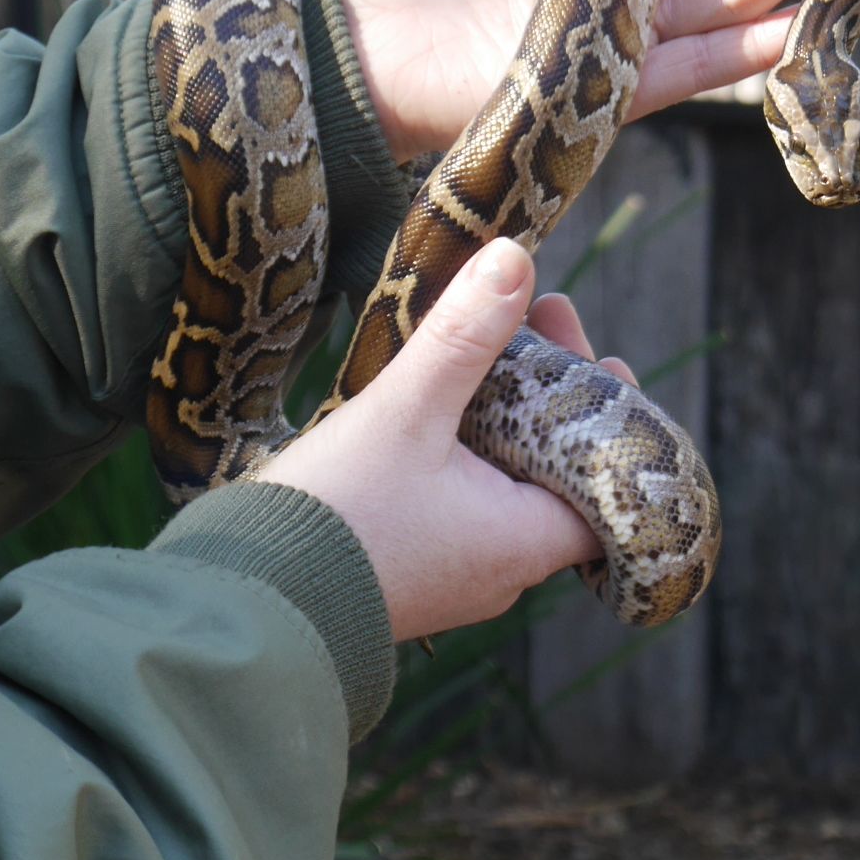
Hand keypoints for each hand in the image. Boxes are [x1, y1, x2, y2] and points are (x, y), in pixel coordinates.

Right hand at [259, 241, 631, 641]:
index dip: (620, 422)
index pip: (617, 487)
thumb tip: (514, 259)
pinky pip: (468, 501)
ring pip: (513, 482)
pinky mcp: (417, 567)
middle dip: (559, 393)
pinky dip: (474, 446)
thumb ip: (464, 338)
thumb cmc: (332, 517)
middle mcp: (508, 569)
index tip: (606, 360)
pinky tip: (448, 398)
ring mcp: (461, 573)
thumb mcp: (405, 412)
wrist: (239, 601)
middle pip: (564, 471)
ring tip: (505, 338)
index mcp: (529, 541)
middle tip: (549, 317)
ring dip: (514, 414)